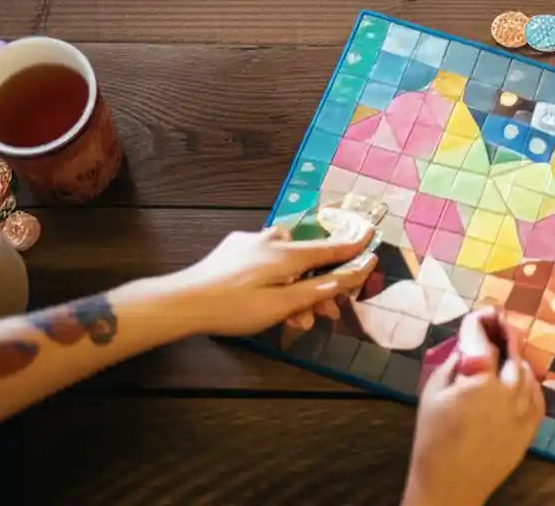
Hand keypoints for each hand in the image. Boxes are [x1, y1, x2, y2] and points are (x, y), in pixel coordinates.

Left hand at [159, 226, 375, 336]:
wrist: (183, 302)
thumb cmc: (235, 308)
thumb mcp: (282, 305)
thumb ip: (318, 289)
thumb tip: (352, 273)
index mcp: (286, 254)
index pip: (329, 249)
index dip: (352, 248)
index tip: (371, 238)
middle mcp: (271, 241)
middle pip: (307, 259)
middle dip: (319, 286)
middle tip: (324, 313)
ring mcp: (249, 243)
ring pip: (285, 260)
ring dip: (295, 285)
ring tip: (292, 315)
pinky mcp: (232, 250)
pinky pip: (265, 259)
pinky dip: (275, 276)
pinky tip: (265, 293)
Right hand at [404, 308, 544, 505]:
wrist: (450, 484)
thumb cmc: (433, 438)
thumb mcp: (433, 393)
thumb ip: (455, 362)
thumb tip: (469, 343)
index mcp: (480, 381)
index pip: (482, 340)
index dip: (478, 323)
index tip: (479, 313)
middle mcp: (508, 391)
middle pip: (512, 349)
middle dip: (504, 331)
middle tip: (497, 318)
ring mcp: (524, 409)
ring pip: (526, 370)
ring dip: (515, 356)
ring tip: (504, 348)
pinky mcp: (532, 425)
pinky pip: (535, 392)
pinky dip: (526, 380)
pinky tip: (517, 376)